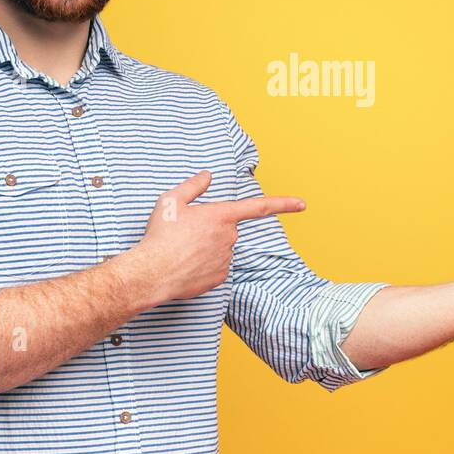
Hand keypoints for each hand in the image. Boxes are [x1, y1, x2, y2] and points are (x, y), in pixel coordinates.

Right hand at [118, 170, 306, 305]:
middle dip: (211, 229)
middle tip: (185, 234)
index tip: (302, 204)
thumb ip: (193, 186)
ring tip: (181, 250)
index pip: (259, 206)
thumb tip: (207, 176)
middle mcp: (229, 237)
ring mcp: (226, 259)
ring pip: (221, 248)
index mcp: (221, 216)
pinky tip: (186, 264)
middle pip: (227, 229)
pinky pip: (216, 267)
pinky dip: (203, 265)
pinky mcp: (220, 278)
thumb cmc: (160, 236)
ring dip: (206, 247)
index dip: (283, 204)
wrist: (151, 273)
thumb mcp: (171, 201)